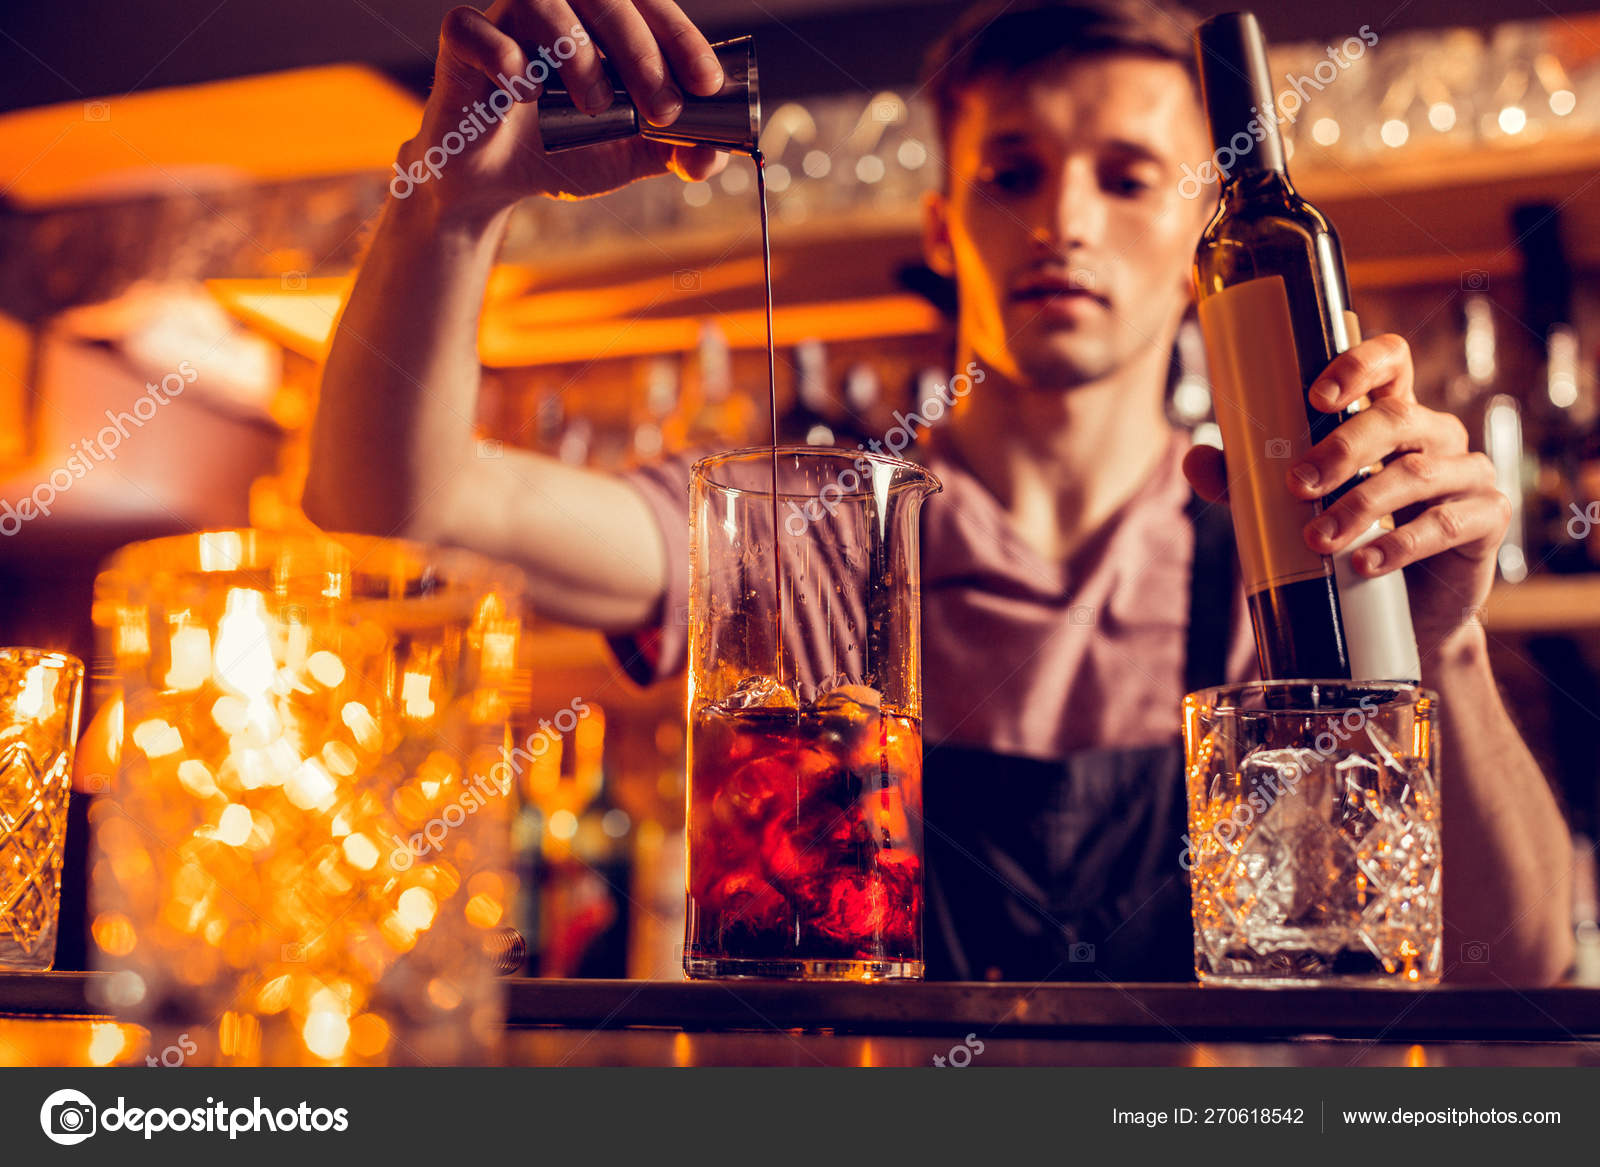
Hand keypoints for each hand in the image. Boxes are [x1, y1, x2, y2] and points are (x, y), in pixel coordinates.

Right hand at [399, 1, 730, 223]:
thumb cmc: (563, 149)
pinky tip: (525, 92)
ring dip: (577, 52)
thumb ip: (674, 151)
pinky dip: (503, 57)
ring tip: (594, 106)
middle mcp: (557, 9)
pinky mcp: (460, 46)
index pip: (649, 6)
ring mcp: (505, 21)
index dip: (683, 39)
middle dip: (641, 52)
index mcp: (601, 23)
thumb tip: (714, 157)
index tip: (708, 85)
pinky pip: (471, 28)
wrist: (496, 182)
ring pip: (540, 0)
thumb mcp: (629, 155)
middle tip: (662, 109)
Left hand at [1184, 333, 1509, 660]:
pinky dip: (1402, 542)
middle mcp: (1434, 435)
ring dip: (1363, 503)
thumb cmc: (1347, 539)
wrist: (1405, 614)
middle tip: (1298, 484)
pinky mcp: (1487, 519)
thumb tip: (1195, 459)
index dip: (1360, 363)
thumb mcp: (1292, 508)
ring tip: (1318, 538)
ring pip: (1420, 471)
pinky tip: (1366, 563)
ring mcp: (1468, 473)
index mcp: (1391, 416)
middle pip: (1398, 417)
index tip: (1316, 394)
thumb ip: (1247, 481)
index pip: (1391, 361)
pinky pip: (1449, 522)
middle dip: (1343, 448)